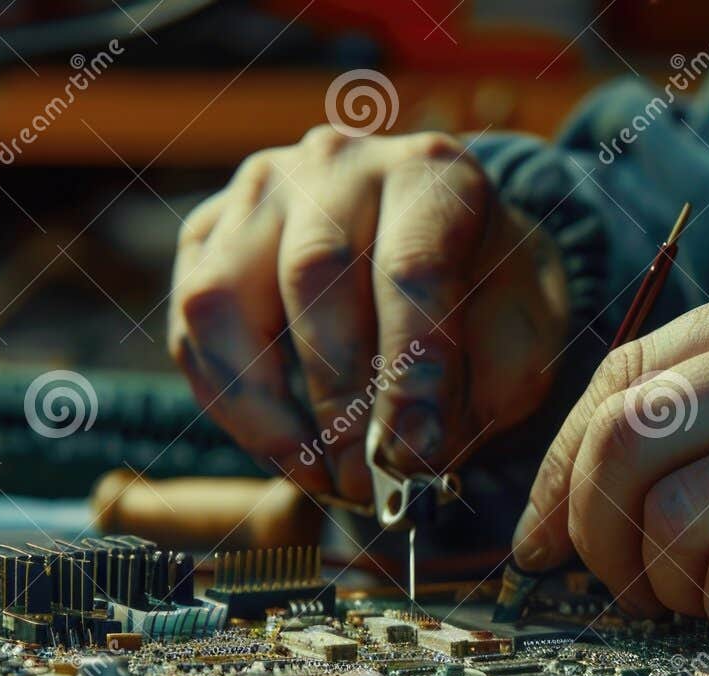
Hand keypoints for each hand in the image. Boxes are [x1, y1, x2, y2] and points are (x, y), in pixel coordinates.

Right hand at [168, 128, 568, 501]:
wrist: (447, 268)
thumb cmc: (485, 310)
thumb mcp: (517, 345)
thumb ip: (472, 391)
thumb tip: (403, 454)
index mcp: (431, 172)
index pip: (412, 266)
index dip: (409, 372)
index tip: (413, 453)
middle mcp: (337, 162)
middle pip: (314, 274)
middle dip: (336, 397)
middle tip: (364, 481)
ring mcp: (258, 192)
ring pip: (226, 297)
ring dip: (267, 407)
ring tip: (319, 475)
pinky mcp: (206, 236)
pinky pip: (192, 327)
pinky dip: (231, 405)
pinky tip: (285, 452)